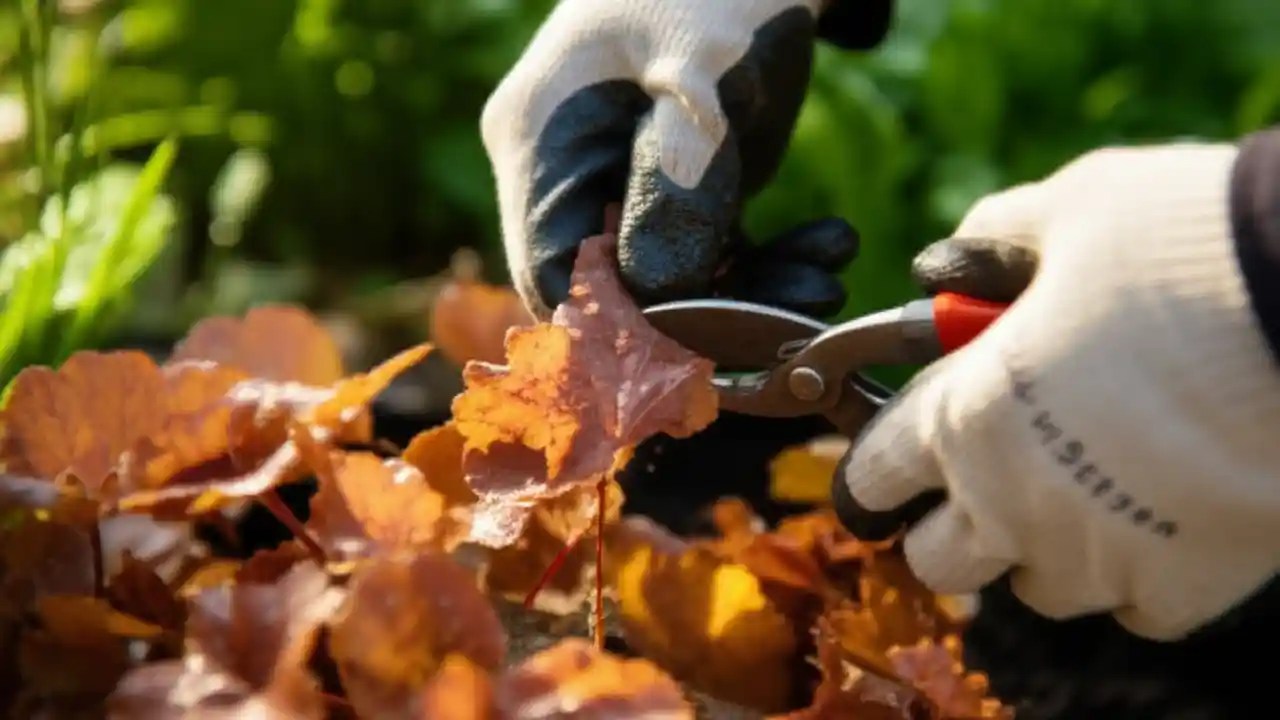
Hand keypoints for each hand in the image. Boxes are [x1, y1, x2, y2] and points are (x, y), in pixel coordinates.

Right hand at [481, 0, 891, 317]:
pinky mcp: (666, 183)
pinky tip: (826, 247)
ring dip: (752, 293)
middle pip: (612, 289)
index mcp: (539, 143)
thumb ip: (675, 184)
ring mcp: (613, 178)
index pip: (555, 279)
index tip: (716, 351)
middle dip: (711, 315)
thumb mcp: (700, 77)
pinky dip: (762, 262)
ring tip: (829, 274)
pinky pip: (702, 252)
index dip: (626, 332)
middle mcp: (562, 171)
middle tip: (805, 311)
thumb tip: (660, 302)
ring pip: (667, 281)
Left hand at [832, 143, 1279, 639]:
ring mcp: (1099, 559)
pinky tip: (1158, 515)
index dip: (873, 470)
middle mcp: (1013, 506)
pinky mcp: (1187, 587)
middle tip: (988, 471)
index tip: (887, 465)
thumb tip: (947, 267)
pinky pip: (1135, 608)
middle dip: (948, 522)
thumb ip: (992, 243)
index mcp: (963, 419)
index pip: (872, 478)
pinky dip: (1135, 573)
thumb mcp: (1069, 210)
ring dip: (1041, 548)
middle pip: (936, 560)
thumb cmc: (1180, 243)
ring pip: (1034, 590)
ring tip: (1085, 485)